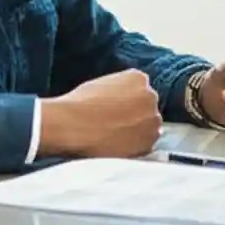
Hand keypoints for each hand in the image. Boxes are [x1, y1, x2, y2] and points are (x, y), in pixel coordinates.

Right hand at [37, 69, 162, 157]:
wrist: (71, 125)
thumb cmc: (79, 103)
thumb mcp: (103, 84)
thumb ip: (121, 90)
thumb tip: (124, 101)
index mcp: (138, 78)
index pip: (140, 90)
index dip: (128, 102)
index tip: (117, 110)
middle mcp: (151, 96)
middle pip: (147, 107)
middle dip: (136, 115)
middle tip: (116, 125)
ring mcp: (153, 119)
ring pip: (149, 126)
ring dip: (137, 131)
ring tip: (115, 137)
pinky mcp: (149, 141)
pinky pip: (146, 144)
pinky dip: (134, 147)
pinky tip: (117, 146)